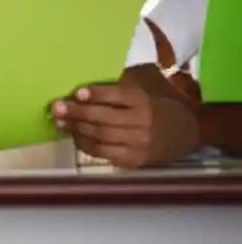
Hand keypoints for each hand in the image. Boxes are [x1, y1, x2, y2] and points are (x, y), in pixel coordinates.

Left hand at [52, 75, 199, 167]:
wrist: (188, 133)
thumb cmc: (159, 106)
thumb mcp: (146, 91)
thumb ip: (120, 87)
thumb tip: (84, 83)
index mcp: (144, 101)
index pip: (118, 96)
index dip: (97, 94)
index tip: (77, 92)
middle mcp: (142, 122)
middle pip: (104, 118)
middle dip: (77, 113)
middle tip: (56, 107)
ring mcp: (139, 143)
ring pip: (101, 137)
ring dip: (77, 129)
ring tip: (59, 122)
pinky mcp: (135, 160)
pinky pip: (104, 154)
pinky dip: (87, 145)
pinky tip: (75, 137)